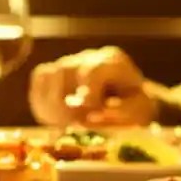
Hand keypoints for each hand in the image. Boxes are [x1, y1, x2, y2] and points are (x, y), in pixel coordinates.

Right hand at [28, 47, 154, 126]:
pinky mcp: (56, 71)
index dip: (88, 96)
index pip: (92, 71)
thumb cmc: (136, 104)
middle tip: (75, 124)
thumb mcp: (141, 110)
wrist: (130, 97)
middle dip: (66, 103)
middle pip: (65, 70)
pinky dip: (41, 101)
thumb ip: (124, 112)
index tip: (91, 116)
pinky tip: (55, 118)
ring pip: (48, 74)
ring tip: (65, 122)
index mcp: (113, 62)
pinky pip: (39, 79)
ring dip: (51, 104)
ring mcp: (70, 61)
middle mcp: (89, 57)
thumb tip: (95, 114)